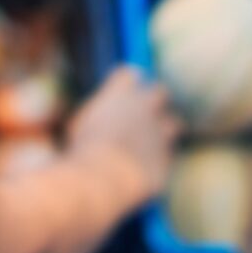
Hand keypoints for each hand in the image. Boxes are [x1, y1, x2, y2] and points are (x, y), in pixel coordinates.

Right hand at [64, 67, 180, 210]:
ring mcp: (161, 132)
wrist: (103, 177)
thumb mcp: (78, 124)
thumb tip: (102, 117)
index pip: (130, 74)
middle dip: (152, 101)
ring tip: (144, 143)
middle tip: (139, 114)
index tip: (120, 91)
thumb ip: (99, 114)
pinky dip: (156, 158)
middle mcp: (146, 107)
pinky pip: (167, 154)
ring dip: (162, 129)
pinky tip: (139, 167)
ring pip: (173, 122)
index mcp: (120, 94)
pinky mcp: (167, 156)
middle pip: (159, 92)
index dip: (125, 83)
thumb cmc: (82, 150)